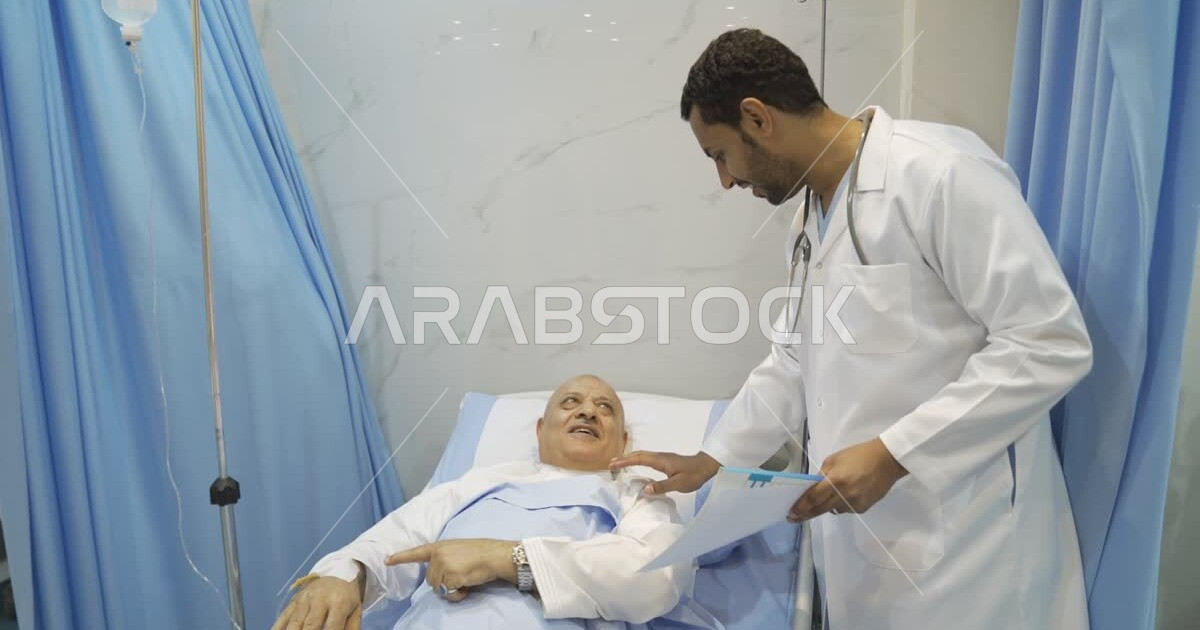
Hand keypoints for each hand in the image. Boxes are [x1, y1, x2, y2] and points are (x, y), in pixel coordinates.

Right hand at [271, 572, 362, 629]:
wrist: (337, 571)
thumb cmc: (347, 596)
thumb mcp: (356, 610)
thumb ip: (351, 628)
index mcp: (339, 602)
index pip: (333, 626)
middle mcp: (319, 599)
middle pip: (310, 626)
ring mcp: (304, 599)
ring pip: (294, 623)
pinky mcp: (293, 601)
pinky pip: (283, 617)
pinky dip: (277, 628)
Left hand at [386, 539, 516, 602]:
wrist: (494, 555)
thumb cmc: (480, 553)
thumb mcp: (457, 550)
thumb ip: (444, 559)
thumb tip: (439, 578)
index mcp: (439, 546)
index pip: (416, 553)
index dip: (400, 558)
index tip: (386, 561)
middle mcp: (438, 555)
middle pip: (431, 580)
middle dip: (444, 582)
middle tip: (461, 575)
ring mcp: (443, 565)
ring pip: (438, 588)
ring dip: (451, 589)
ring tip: (465, 579)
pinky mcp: (450, 576)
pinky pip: (449, 593)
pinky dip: (458, 593)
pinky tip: (468, 584)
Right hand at [608, 451, 721, 494]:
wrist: (707, 466)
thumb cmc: (694, 475)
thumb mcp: (679, 484)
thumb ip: (662, 486)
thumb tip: (645, 489)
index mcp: (661, 461)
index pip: (639, 459)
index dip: (625, 461)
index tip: (613, 465)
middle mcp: (660, 457)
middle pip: (638, 455)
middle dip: (624, 458)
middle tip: (610, 464)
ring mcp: (663, 458)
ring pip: (642, 455)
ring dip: (629, 458)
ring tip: (618, 463)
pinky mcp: (665, 461)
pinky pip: (647, 458)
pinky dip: (637, 460)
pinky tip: (635, 464)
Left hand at [788, 438, 907, 521]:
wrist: (887, 461)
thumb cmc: (858, 456)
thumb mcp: (834, 460)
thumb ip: (821, 475)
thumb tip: (811, 489)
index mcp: (835, 480)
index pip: (812, 498)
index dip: (800, 507)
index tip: (790, 513)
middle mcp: (844, 495)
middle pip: (820, 509)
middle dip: (806, 514)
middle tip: (793, 518)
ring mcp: (854, 504)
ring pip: (833, 510)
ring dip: (827, 505)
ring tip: (834, 492)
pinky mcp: (863, 508)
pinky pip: (846, 509)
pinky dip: (842, 503)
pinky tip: (849, 492)